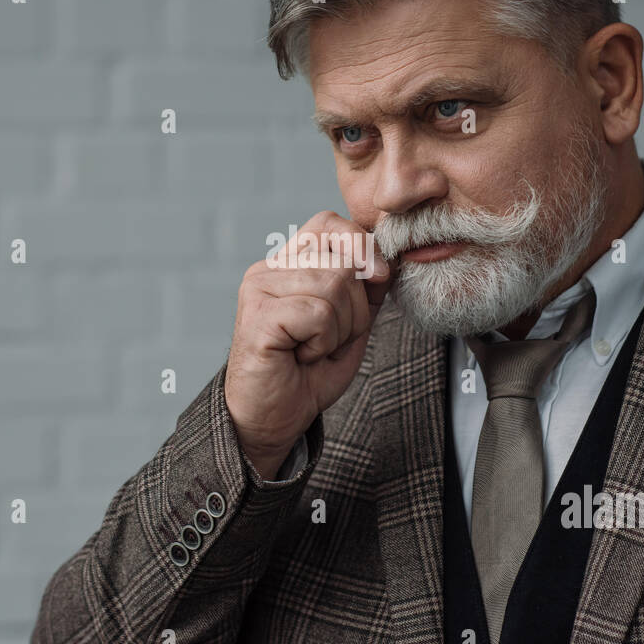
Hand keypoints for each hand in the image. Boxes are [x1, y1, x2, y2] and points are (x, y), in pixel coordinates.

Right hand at [225, 211, 393, 478]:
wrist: (273, 419)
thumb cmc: (307, 373)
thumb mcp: (350, 324)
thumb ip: (366, 288)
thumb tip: (384, 260)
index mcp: (287, 264)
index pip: (329, 223)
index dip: (361, 247)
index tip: (374, 282)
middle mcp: (268, 269)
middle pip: (343, 262)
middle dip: (355, 310)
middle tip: (327, 340)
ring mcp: (259, 290)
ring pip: (335, 286)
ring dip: (338, 330)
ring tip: (312, 349)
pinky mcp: (258, 315)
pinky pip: (319, 313)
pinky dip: (322, 342)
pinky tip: (300, 356)